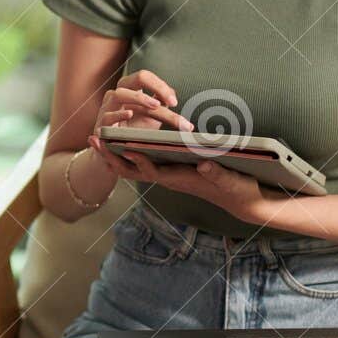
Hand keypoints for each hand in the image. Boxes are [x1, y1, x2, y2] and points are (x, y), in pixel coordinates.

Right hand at [92, 70, 195, 137]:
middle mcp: (118, 95)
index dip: (161, 85)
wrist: (116, 151)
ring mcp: (107, 108)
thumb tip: (172, 95)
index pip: (145, 77)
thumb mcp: (151, 116)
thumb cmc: (133, 130)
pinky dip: (119, 114)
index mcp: (130, 90)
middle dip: (156, 86)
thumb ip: (161, 103)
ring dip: (140, 98)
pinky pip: (107, 116)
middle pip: (136, 78)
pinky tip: (129, 114)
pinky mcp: (101, 125)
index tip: (175, 102)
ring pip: (120, 94)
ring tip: (156, 106)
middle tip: (172, 102)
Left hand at [113, 150, 273, 222]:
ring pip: (135, 166)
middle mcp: (170, 179)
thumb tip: (203, 163)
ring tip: (98, 136)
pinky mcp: (172, 171)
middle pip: (135, 170)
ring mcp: (169, 176)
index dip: (138, 160)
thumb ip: (217, 173)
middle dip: (113, 156)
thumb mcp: (232, 181)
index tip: (124, 147)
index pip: (154, 172)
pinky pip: (144, 162)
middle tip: (94, 139)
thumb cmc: (238, 190)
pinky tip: (120, 139)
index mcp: (182, 180)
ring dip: (115, 153)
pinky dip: (130, 151)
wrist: (243, 201)